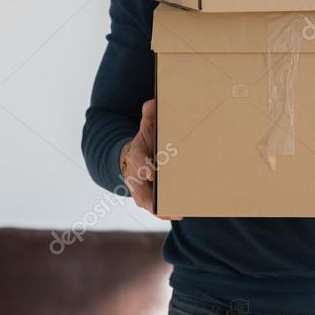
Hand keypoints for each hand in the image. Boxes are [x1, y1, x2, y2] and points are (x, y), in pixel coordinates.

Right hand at [120, 99, 182, 219]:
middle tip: (166, 200)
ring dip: (162, 208)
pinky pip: (157, 208)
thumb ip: (149, 115)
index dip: (144, 167)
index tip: (151, 172)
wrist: (133, 158)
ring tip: (178, 212)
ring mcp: (142, 190)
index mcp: (136, 158)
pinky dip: (166, 212)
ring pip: (149, 203)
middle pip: (142, 189)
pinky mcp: (150, 198)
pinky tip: (181, 213)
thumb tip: (154, 102)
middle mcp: (136, 177)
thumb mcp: (146, 126)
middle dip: (153, 195)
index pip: (138, 162)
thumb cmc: (145, 142)